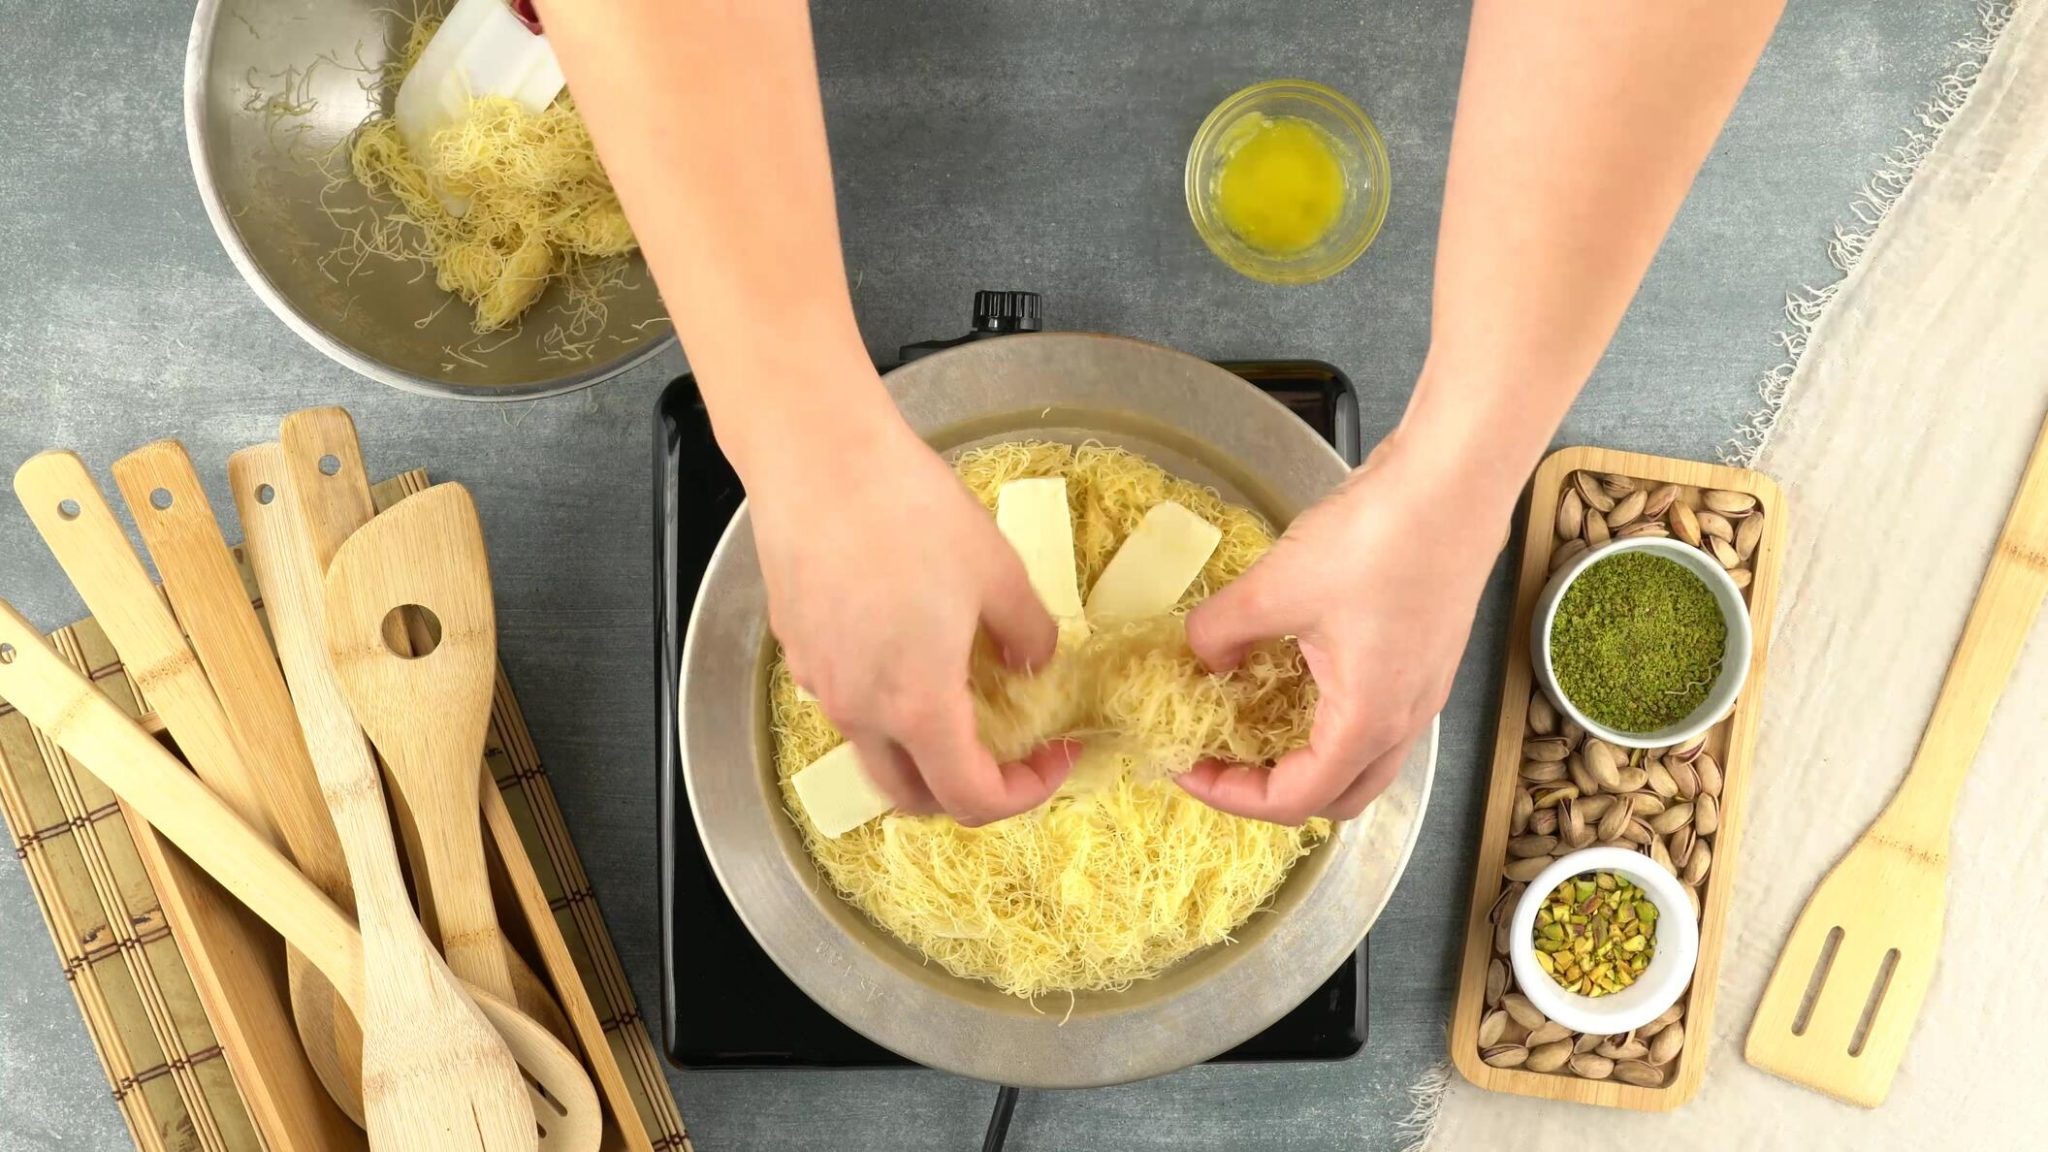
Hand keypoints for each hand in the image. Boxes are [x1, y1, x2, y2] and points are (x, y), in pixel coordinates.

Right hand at [744, 394, 1071, 825]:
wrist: (817, 458)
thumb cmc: (911, 511)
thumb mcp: (1000, 571)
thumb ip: (1028, 633)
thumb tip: (1034, 663)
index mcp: (918, 706)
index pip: (970, 798)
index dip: (1024, 793)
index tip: (1054, 757)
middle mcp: (860, 711)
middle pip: (912, 795)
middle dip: (966, 791)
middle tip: (1008, 750)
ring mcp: (819, 682)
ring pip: (874, 749)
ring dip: (922, 748)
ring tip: (960, 692)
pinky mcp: (796, 647)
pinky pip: (846, 699)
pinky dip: (885, 701)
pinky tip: (907, 643)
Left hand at [1181, 432, 1507, 822]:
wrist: (1454, 483)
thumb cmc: (1376, 539)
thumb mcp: (1276, 586)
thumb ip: (1221, 631)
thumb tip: (1200, 655)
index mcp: (1367, 721)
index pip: (1294, 800)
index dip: (1229, 795)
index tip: (1185, 765)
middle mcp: (1403, 721)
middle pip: (1336, 796)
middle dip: (1271, 789)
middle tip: (1219, 756)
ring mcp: (1422, 691)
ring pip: (1361, 759)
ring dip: (1304, 755)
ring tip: (1252, 719)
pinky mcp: (1426, 658)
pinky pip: (1374, 716)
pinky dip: (1328, 717)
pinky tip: (1292, 672)